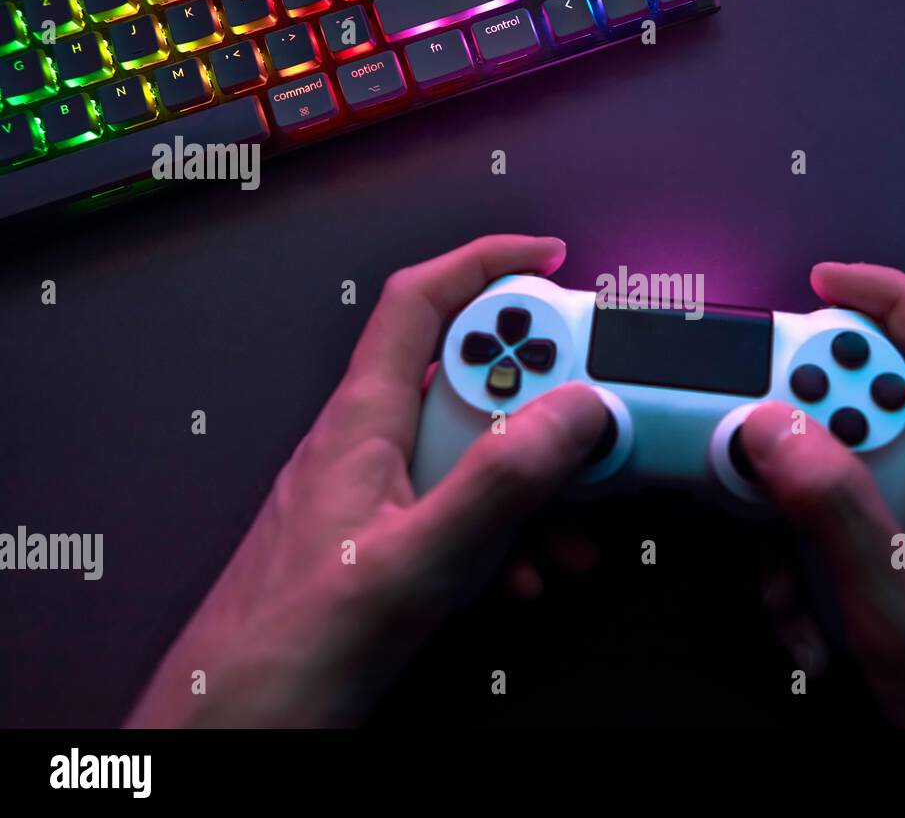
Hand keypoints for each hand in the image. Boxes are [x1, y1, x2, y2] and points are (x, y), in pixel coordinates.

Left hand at [127, 235, 608, 727]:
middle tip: (585, 429)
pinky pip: (462, 505)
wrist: (242, 721)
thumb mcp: (422, 555)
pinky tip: (523, 571)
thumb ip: (502, 479)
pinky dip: (506, 529)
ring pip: (474, 451)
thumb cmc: (296, 641)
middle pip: (468, 379)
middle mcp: (371, 443)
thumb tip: (574, 412)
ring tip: (566, 530)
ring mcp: (380, 492)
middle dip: (539, 401)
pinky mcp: (389, 537)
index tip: (550, 260)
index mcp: (364, 421)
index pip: (421, 302)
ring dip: (532, 483)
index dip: (484, 264)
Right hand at [740, 263, 904, 727]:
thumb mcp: (895, 596)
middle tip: (763, 458)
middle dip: (807, 433)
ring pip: (845, 480)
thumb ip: (835, 508)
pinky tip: (813, 627)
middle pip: (873, 409)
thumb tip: (778, 427)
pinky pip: (846, 535)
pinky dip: (812, 572)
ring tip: (794, 588)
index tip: (822, 284)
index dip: (889, 295)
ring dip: (797, 527)